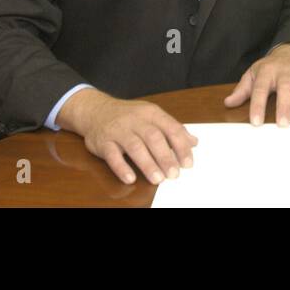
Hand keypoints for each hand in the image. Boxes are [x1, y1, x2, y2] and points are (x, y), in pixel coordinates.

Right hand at [58, 88, 197, 184]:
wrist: (95, 110)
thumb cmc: (129, 116)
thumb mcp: (152, 117)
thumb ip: (172, 129)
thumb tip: (194, 142)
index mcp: (152, 113)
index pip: (171, 128)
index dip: (181, 146)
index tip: (188, 164)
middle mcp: (136, 120)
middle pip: (153, 138)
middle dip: (165, 157)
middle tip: (174, 174)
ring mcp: (118, 130)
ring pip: (135, 146)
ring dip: (147, 164)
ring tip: (157, 179)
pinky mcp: (103, 142)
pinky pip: (112, 155)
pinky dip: (121, 167)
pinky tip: (130, 178)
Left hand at [223, 43, 289, 125]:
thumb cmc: (269, 68)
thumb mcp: (253, 74)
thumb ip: (242, 89)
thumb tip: (228, 103)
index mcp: (267, 71)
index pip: (261, 88)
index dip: (258, 105)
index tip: (256, 122)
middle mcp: (285, 71)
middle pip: (285, 87)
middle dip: (284, 106)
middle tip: (283, 125)